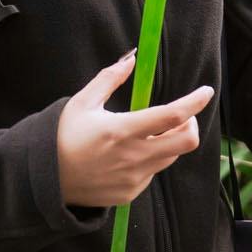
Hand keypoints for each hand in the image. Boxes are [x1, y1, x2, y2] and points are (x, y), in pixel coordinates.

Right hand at [56, 54, 212, 208]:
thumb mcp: (82, 102)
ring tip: (147, 133)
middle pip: (186, 141)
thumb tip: (131, 58)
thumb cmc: (63, 136)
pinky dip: (150, 159)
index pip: (172, 115)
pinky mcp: (130, 193)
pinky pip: (153, 172)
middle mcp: (132, 156)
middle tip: (181, 116)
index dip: (195, 102)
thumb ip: (110, 78)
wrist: (45, 180)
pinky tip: (127, 155)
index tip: (206, 91)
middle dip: (191, 124)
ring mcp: (133, 178)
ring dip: (169, 141)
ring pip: (171, 156)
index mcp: (121, 130)